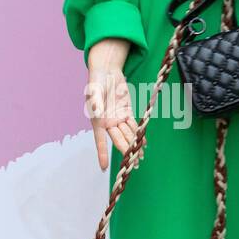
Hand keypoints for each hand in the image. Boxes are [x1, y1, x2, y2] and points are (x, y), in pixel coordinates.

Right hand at [84, 40, 144, 171]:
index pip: (100, 141)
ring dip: (134, 146)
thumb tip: (97, 112)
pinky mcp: (126, 112)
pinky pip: (133, 126)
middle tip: (133, 164)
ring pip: (127, 135)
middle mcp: (108, 122)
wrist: (106, 71)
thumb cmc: (96, 81)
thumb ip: (96, 102)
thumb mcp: (94, 91)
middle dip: (126, 152)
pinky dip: (138, 134)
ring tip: (140, 158)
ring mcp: (118, 118)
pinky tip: (143, 143)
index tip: (104, 167)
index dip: (102, 154)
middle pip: (118, 140)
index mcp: (98, 120)